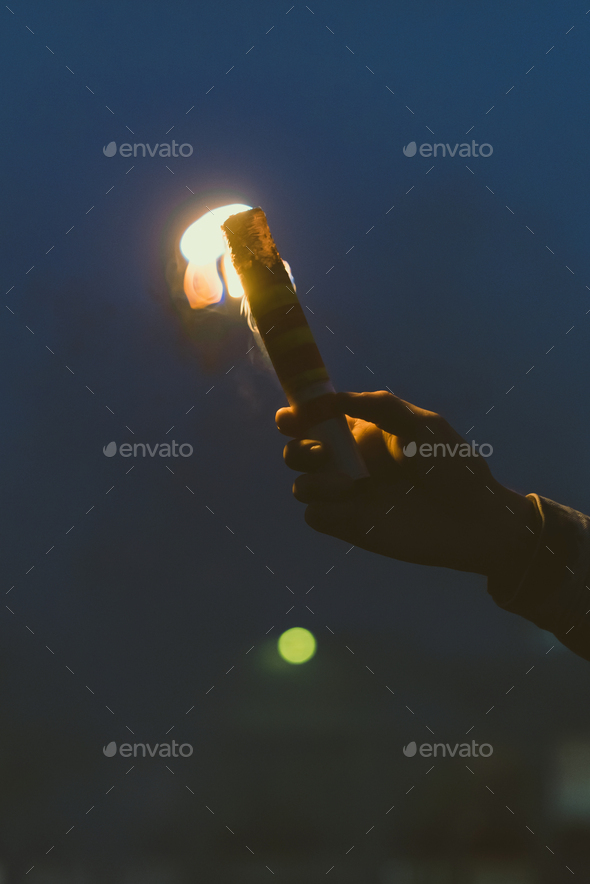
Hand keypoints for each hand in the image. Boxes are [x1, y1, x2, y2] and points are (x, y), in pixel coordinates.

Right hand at [276, 391, 540, 577]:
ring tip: (348, 484)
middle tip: (323, 453)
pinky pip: (314, 516)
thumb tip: (331, 398)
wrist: (474, 518)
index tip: (291, 416)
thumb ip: (378, 407)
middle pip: (298, 453)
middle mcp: (349, 463)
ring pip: (302, 486)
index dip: (296, 416)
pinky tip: (351, 504)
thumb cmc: (452, 466)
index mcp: (363, 434)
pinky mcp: (350, 526)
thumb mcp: (421, 424)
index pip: (316, 421)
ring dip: (313, 481)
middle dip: (299, 449)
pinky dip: (323, 508)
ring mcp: (348, 497)